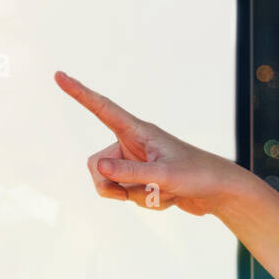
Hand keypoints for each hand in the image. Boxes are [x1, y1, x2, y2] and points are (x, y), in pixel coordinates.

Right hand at [54, 70, 260, 217]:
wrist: (219, 192)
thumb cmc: (197, 175)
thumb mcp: (164, 175)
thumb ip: (130, 172)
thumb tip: (96, 167)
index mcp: (138, 131)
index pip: (102, 109)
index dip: (79, 93)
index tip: (59, 75)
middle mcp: (133, 145)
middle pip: (97, 166)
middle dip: (111, 186)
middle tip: (136, 192)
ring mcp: (136, 164)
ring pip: (112, 186)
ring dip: (135, 196)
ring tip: (162, 193)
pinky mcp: (143, 181)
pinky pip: (129, 197)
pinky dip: (147, 203)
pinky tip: (168, 198)